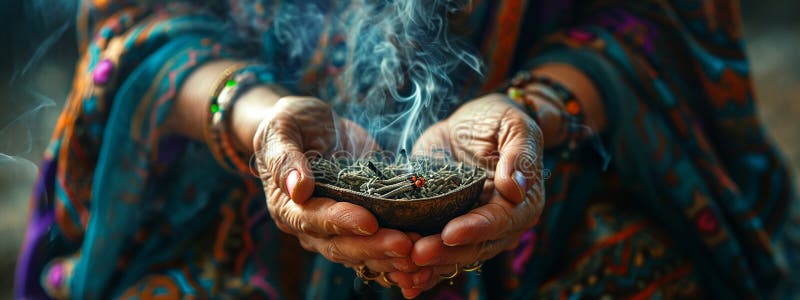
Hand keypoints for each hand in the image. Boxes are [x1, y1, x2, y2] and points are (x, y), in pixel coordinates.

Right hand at [253, 96, 416, 275]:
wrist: (311, 125)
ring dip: (390, 256)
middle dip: (374, 246)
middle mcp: (310, 227)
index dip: (342, 221)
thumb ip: (285, 158)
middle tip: (406, 245)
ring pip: (362, 253)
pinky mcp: (361, 224)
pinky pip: (378, 247)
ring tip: (420, 252)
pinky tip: (424, 259)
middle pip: (341, 245)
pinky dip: (398, 255)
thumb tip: (298, 189)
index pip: (313, 219)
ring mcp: (337, 230)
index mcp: (287, 206)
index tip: (369, 221)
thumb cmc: (291, 123)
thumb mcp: (280, 129)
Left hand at [394, 93, 544, 296]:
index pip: (499, 221)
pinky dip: (418, 265)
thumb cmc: (498, 120)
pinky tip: (396, 274)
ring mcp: (471, 228)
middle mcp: (500, 224)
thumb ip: (520, 155)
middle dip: (445, 252)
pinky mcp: (446, 225)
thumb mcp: (513, 125)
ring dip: (429, 264)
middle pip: (474, 246)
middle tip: (417, 253)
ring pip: (453, 254)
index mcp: (522, 203)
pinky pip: (435, 249)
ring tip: (402, 267)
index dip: (475, 229)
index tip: (450, 233)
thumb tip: (515, 189)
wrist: (470, 123)